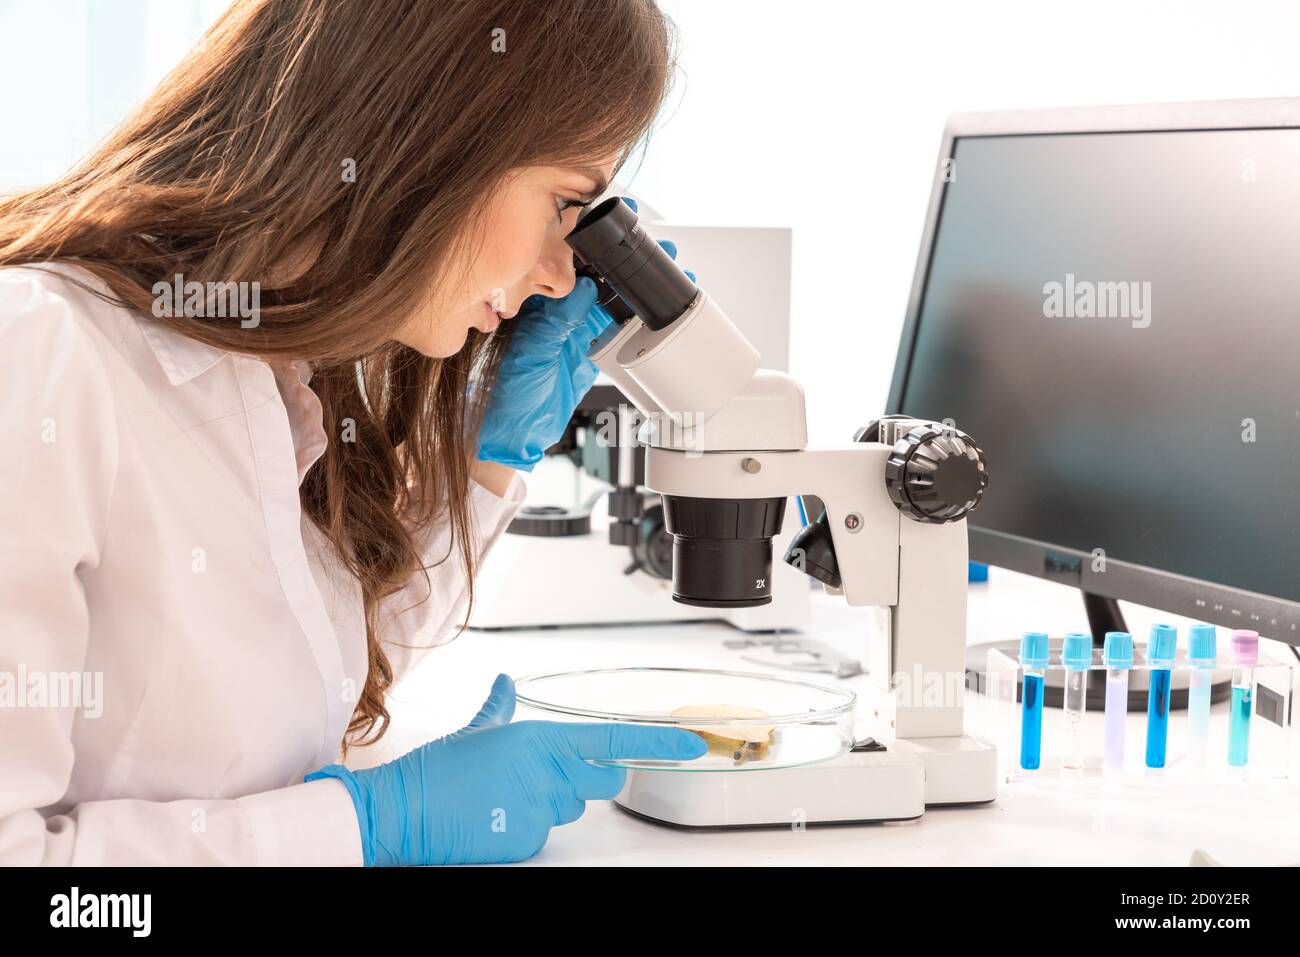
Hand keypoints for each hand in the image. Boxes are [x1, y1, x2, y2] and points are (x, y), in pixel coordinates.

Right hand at [307, 674, 707, 865]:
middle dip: (588, 777)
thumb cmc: (437, 771)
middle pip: (602, 781)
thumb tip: (506, 682)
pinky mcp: (529, 842)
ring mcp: (541, 811)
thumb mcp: (476, 732)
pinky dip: (529, 828)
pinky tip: (499, 819)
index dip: (659, 743)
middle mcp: (549, 773)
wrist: (405, 813)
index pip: (616, 741)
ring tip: (507, 797)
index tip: (690, 743)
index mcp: (542, 740)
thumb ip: (500, 708)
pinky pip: (546, 836)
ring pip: (572, 808)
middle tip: (547, 775)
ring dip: (552, 802)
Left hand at [474, 197, 687, 470]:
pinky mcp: (590, 351)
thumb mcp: (532, 355)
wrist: (512, 434)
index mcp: (536, 302)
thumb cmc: (507, 396)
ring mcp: (576, 330)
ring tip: (669, 269)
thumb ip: (557, 323)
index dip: (595, 241)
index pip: (569, 261)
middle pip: (599, 274)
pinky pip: (617, 326)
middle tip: (661, 246)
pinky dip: (638, 314)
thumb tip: (584, 288)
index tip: (619, 228)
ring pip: (613, 297)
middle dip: (629, 259)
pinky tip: (654, 304)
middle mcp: (557, 311)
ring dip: (639, 283)